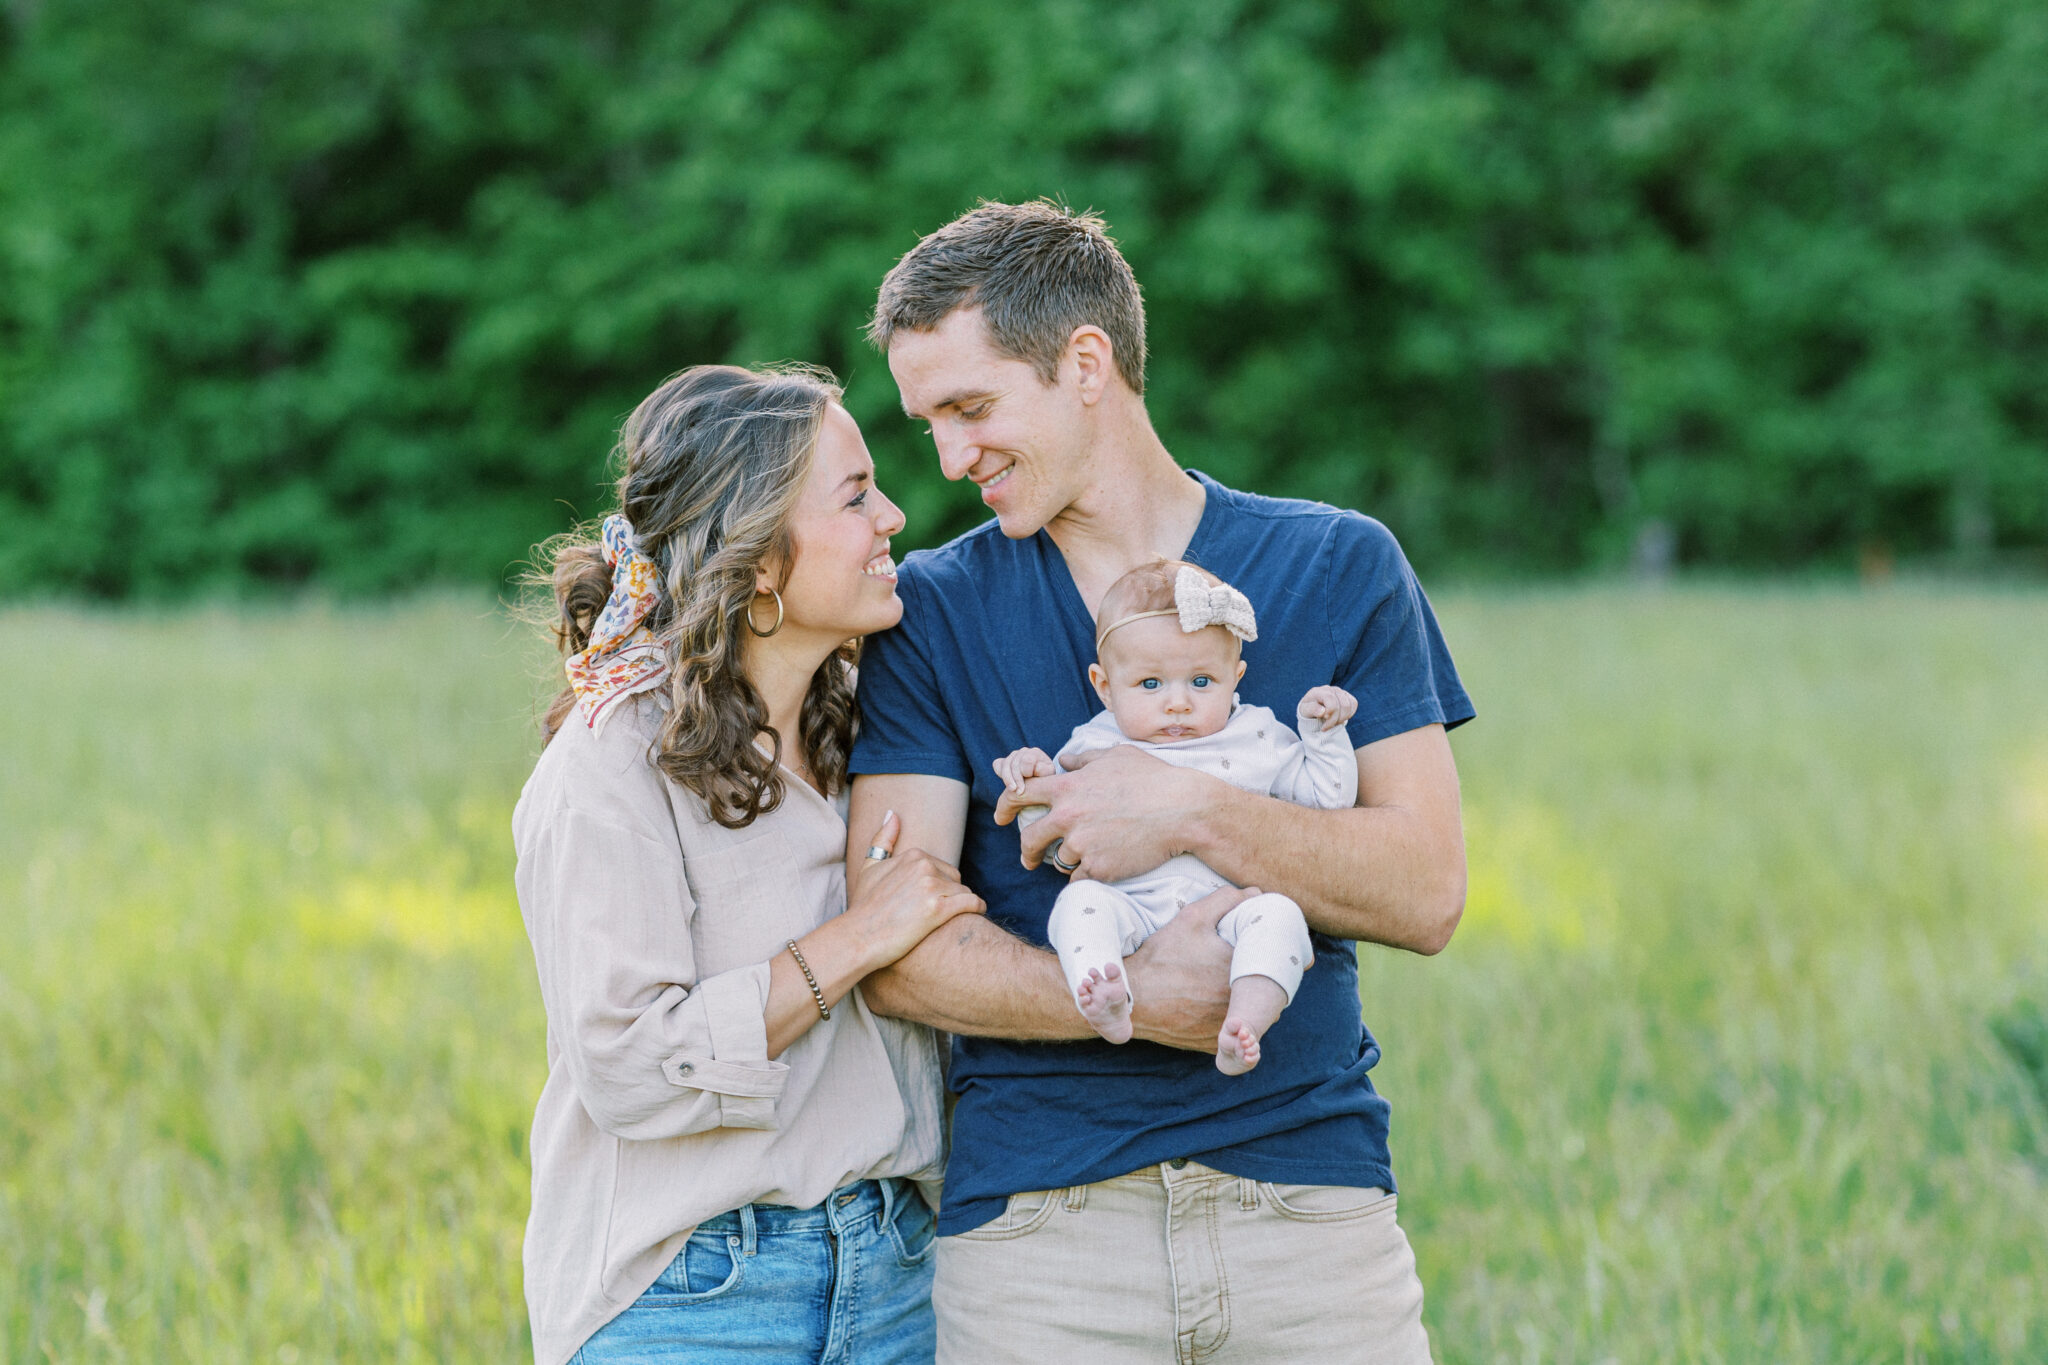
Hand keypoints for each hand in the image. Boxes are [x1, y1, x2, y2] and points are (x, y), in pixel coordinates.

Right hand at [847, 811, 984, 963]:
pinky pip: (971, 903)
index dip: (940, 886)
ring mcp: (931, 887)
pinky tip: (976, 913)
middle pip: (955, 879)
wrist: (858, 937)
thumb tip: (893, 814)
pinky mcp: (938, 909)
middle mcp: (923, 866)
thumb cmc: (864, 906)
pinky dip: (977, 908)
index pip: (942, 867)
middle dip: (951, 895)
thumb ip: (883, 839)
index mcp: (912, 855)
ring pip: (964, 892)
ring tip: (952, 920)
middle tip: (939, 913)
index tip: (931, 901)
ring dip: (962, 905)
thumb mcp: (869, 867)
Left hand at [1002, 744, 1215, 881]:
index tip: (999, 815)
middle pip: (1028, 839)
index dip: (1004, 805)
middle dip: (1027, 850)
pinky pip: (1080, 878)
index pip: (1020, 794)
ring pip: (1059, 860)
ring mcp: (1082, 845)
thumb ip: (1084, 760)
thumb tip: (1063, 760)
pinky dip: (1087, 874)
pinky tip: (1101, 866)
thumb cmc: (1152, 778)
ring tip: (1086, 855)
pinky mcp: (1099, 868)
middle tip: (1029, 857)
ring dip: (1068, 859)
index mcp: (1067, 788)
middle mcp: (1068, 818)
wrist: (1183, 810)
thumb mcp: (1116, 757)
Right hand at [1126, 885, 1251, 1050]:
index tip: (1250, 946)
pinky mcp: (1213, 1043)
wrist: (1130, 998)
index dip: (1261, 950)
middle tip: (1233, 963)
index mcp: (1240, 971)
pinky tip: (1206, 1004)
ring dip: (1242, 997)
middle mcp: (1239, 1003)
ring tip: (1220, 983)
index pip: (1269, 958)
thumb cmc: (1161, 957)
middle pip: (1262, 987)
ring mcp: (1227, 1027)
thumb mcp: (1192, 919)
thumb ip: (1226, 901)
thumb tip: (1254, 893)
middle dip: (1254, 974)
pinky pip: (1229, 1029)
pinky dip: (1224, 1017)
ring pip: (1248, 1010)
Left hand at [1298, 685, 1357, 730]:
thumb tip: (1323, 711)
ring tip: (1333, 723)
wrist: (1312, 712)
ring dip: (1342, 718)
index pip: (1331, 700)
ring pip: (1349, 705)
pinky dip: (1349, 714)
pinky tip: (1340, 718)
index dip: (1331, 713)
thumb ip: (1312, 710)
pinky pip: (1354, 704)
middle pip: (1342, 704)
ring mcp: (1339, 691)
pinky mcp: (1346, 695)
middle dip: (1336, 719)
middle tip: (1327, 726)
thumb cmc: (1308, 711)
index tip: (1324, 722)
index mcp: (1318, 691)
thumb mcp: (1305, 711)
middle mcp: (1330, 689)